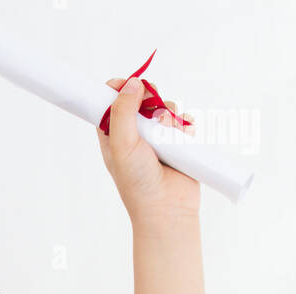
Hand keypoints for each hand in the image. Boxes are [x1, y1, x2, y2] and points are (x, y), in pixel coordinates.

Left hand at [96, 76, 199, 226]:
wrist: (167, 209)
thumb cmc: (138, 183)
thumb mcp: (122, 145)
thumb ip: (123, 112)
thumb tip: (132, 83)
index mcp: (113, 136)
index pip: (110, 102)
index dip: (118, 89)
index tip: (126, 84)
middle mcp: (134, 135)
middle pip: (140, 98)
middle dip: (149, 98)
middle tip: (153, 110)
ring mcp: (156, 139)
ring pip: (164, 107)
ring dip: (169, 113)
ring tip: (169, 133)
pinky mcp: (177, 144)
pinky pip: (182, 121)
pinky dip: (184, 124)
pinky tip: (184, 136)